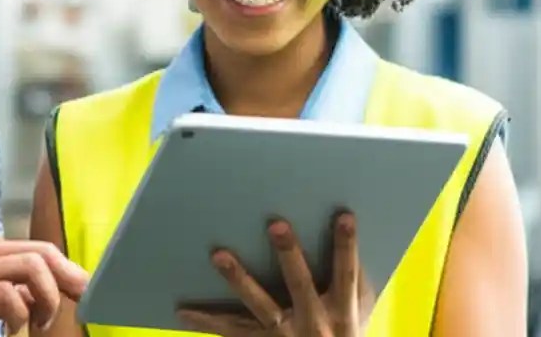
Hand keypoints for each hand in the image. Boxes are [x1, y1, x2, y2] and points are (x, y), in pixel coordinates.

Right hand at [0, 233, 89, 336]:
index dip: (67, 269)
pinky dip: (21, 316)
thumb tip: (45, 295)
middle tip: (81, 304)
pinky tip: (13, 330)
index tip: (83, 291)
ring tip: (39, 324)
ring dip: (48, 299)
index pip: (39, 248)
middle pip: (42, 251)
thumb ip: (10, 291)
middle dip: (69, 278)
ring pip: (31, 266)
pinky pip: (9, 295)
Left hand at [176, 213, 374, 335]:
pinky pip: (231, 331)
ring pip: (260, 306)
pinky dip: (206, 321)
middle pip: (300, 284)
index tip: (344, 215)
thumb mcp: (358, 310)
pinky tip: (182, 310)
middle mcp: (314, 323)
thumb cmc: (344, 332)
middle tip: (276, 224)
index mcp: (342, 311)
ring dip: (239, 278)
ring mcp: (284, 336)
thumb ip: (353, 278)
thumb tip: (342, 232)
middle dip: (289, 255)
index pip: (346, 274)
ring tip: (218, 254)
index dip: (346, 246)